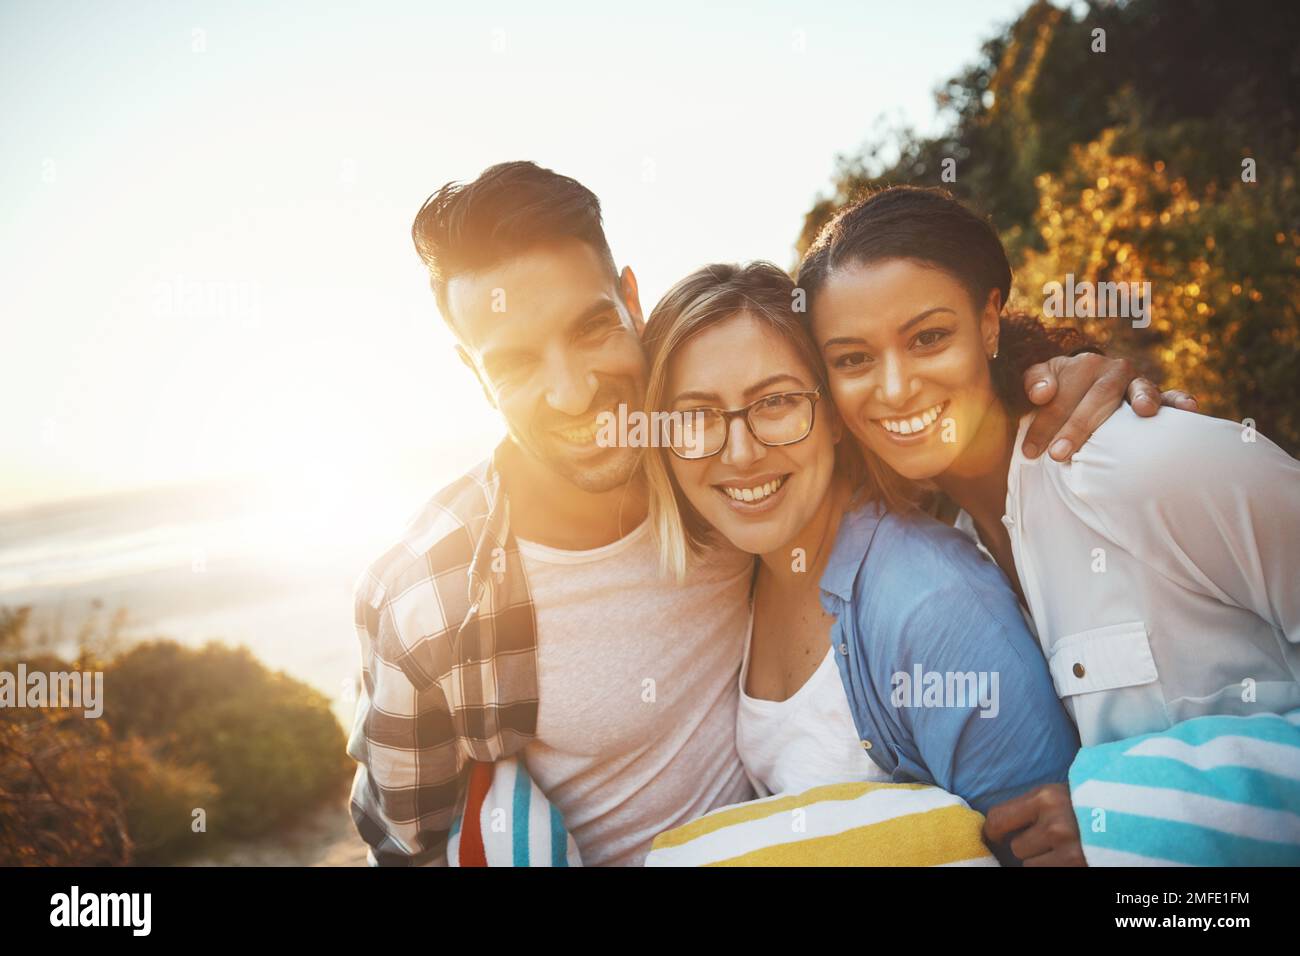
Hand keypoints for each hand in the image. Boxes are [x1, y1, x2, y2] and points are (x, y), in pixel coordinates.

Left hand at [982, 783, 1085, 866]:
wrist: (1141, 816)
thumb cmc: (1093, 803)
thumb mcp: (1061, 794)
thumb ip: (1032, 805)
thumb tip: (996, 824)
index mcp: (1047, 797)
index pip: (998, 818)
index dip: (992, 831)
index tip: (995, 835)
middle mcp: (1055, 824)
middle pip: (1016, 848)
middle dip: (1028, 846)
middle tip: (1047, 840)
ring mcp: (1069, 850)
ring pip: (1030, 866)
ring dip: (1042, 861)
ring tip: (1063, 849)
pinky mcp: (1079, 868)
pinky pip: (1046, 874)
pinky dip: (1054, 869)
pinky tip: (1069, 859)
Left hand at [1021, 353, 1200, 460]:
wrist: (1090, 383)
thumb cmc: (1060, 388)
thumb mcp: (1042, 379)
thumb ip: (1034, 381)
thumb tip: (1041, 394)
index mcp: (1083, 365)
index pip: (1062, 395)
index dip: (1044, 423)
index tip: (1030, 451)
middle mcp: (1114, 370)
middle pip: (1098, 396)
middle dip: (1078, 426)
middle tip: (1059, 455)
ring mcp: (1138, 383)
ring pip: (1140, 389)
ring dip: (1144, 398)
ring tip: (1145, 411)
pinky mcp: (1158, 397)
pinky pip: (1172, 395)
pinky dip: (1180, 400)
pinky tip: (1189, 408)